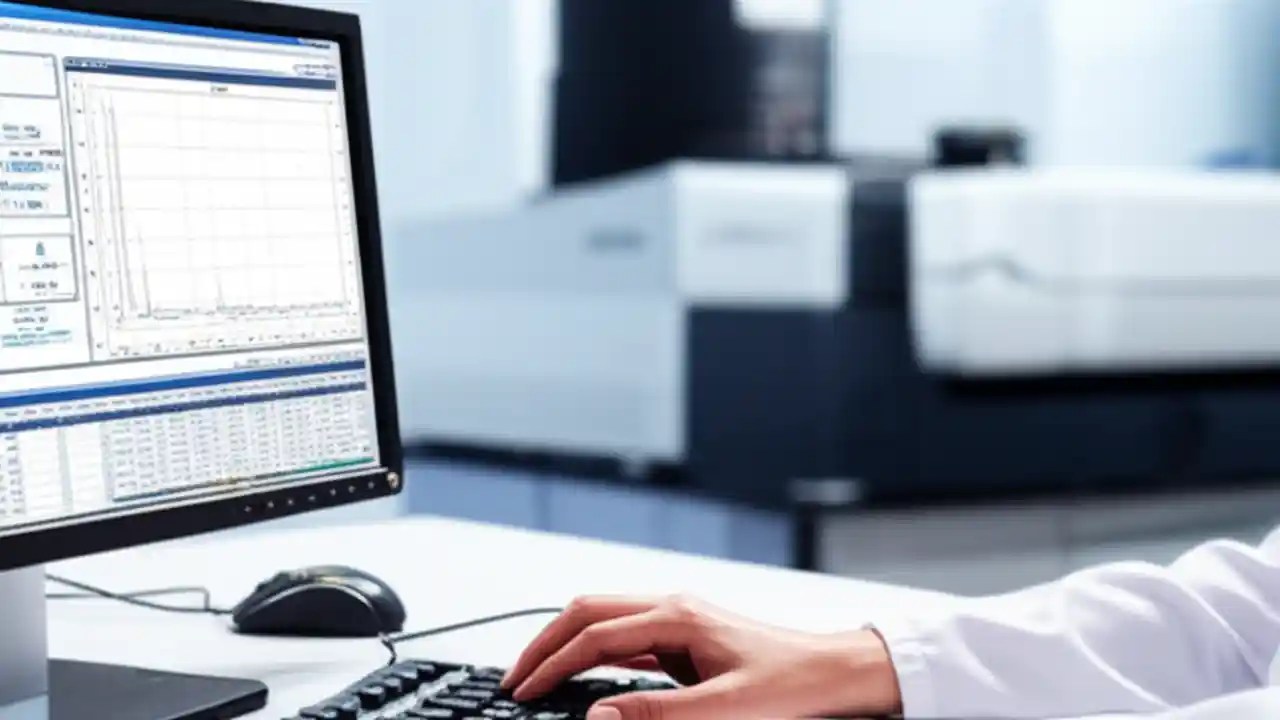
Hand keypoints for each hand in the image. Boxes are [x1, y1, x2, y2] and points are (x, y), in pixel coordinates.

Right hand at [500, 595, 902, 719]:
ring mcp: (680, 620)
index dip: (551, 665)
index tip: (522, 692)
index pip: (593, 635)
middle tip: (516, 679)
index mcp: (677, 617)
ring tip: (541, 676)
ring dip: (568, 644)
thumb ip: (657, 714)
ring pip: (605, 620)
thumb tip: (596, 716)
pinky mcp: (689, 637)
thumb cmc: (795, 685)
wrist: (838, 673)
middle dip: (546, 643)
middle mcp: (674, 608)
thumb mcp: (726, 710)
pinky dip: (597, 654)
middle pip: (588, 612)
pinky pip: (628, 638)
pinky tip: (589, 678)